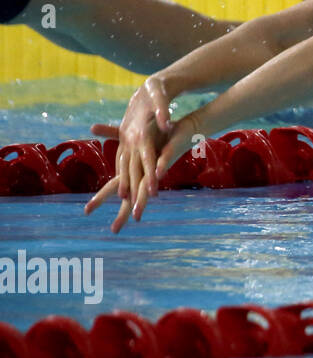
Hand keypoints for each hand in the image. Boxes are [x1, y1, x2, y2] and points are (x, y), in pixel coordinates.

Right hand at [84, 113, 199, 232]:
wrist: (180, 127)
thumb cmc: (158, 135)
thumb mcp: (130, 132)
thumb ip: (111, 132)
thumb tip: (91, 127)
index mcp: (133, 168)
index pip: (115, 186)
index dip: (101, 198)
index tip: (86, 212)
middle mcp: (145, 172)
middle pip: (130, 194)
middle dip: (123, 211)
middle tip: (113, 230)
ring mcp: (158, 165)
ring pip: (148, 183)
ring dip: (143, 197)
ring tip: (136, 215)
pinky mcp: (170, 152)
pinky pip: (165, 160)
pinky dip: (161, 167)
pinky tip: (158, 176)